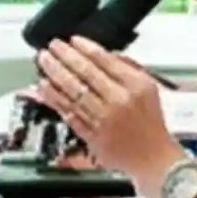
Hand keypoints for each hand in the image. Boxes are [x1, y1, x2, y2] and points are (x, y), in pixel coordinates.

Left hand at [35, 36, 181, 183]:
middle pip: (85, 73)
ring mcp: (103, 119)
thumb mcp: (149, 86)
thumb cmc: (150, 121)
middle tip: (52, 46)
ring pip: (73, 92)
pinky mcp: (91, 136)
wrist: (152, 157)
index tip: (71, 40)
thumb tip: (106, 53)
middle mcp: (119, 101)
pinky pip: (69, 113)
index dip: (85, 48)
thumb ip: (129, 67)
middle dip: (65, 57)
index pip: (105, 60)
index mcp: (134, 86)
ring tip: (44, 62)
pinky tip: (44, 88)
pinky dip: (55, 99)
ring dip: (55, 75)